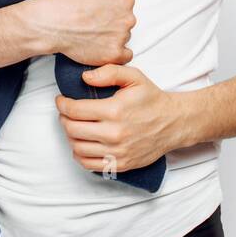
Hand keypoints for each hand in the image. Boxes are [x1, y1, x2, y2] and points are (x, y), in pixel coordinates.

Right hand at [32, 0, 134, 64]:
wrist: (50, 23)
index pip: (123, 1)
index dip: (108, 2)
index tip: (95, 6)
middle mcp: (128, 18)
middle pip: (125, 19)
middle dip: (111, 19)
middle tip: (91, 19)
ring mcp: (121, 38)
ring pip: (123, 36)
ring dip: (112, 35)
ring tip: (91, 32)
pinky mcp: (113, 55)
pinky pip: (125, 55)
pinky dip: (116, 52)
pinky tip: (103, 46)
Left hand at [55, 65, 184, 175]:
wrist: (174, 123)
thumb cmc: (152, 99)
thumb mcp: (134, 77)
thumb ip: (109, 72)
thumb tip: (84, 77)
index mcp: (114, 110)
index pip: (74, 110)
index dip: (62, 104)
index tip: (61, 100)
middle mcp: (114, 133)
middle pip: (72, 129)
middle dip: (64, 119)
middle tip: (66, 113)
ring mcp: (117, 151)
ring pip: (77, 147)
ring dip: (70, 136)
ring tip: (74, 127)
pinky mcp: (120, 164)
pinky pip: (89, 164)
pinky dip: (79, 155)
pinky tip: (82, 144)